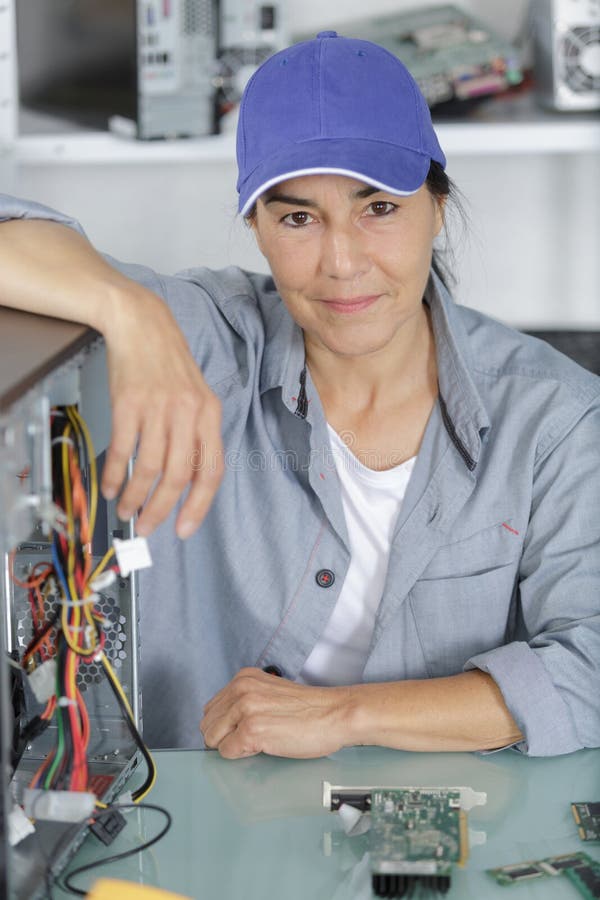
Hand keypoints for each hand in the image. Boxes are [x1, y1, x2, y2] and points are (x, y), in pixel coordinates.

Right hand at [100, 286, 223, 539]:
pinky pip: (122, 450)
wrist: (141, 323)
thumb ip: (195, 436)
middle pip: (178, 476)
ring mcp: (158, 408)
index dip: (199, 505)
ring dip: (135, 496)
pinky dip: (114, 474)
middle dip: (162, 509)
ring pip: (149, 468)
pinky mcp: (128, 403)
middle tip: (148, 527)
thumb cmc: (167, 363)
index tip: (185, 528)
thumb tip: (185, 481)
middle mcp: (188, 413)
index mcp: (210, 414)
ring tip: (126, 509)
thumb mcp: (194, 397)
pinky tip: (110, 486)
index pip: (211, 470)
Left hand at [200, 668, 353, 758]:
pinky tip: (264, 747)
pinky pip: (226, 752)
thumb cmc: (309, 709)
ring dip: (231, 746)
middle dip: (224, 737)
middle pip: (208, 724)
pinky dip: (241, 756)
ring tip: (258, 742)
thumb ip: (246, 700)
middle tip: (250, 740)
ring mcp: (245, 709)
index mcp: (244, 678)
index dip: (225, 725)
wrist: (335, 714)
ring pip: (212, 739)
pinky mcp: (251, 730)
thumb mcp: (269, 692)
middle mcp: (241, 689)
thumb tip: (224, 723)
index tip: (240, 730)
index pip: (212, 708)